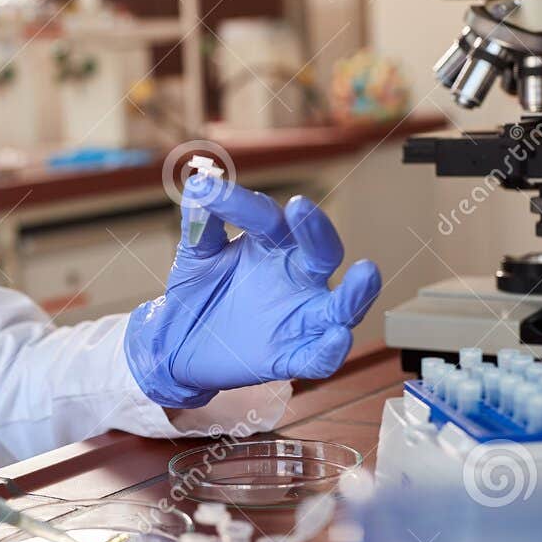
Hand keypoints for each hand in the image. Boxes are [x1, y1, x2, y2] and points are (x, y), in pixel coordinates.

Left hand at [124, 177, 381, 407]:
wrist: (176, 345)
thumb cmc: (197, 292)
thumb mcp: (196, 255)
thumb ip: (200, 224)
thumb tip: (199, 185)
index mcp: (275, 245)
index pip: (270, 218)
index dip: (242, 206)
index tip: (207, 192)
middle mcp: (298, 277)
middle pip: (321, 251)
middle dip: (315, 230)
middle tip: (299, 208)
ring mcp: (301, 318)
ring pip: (342, 306)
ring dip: (356, 291)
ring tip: (365, 271)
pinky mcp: (293, 356)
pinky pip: (320, 356)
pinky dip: (331, 348)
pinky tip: (338, 336)